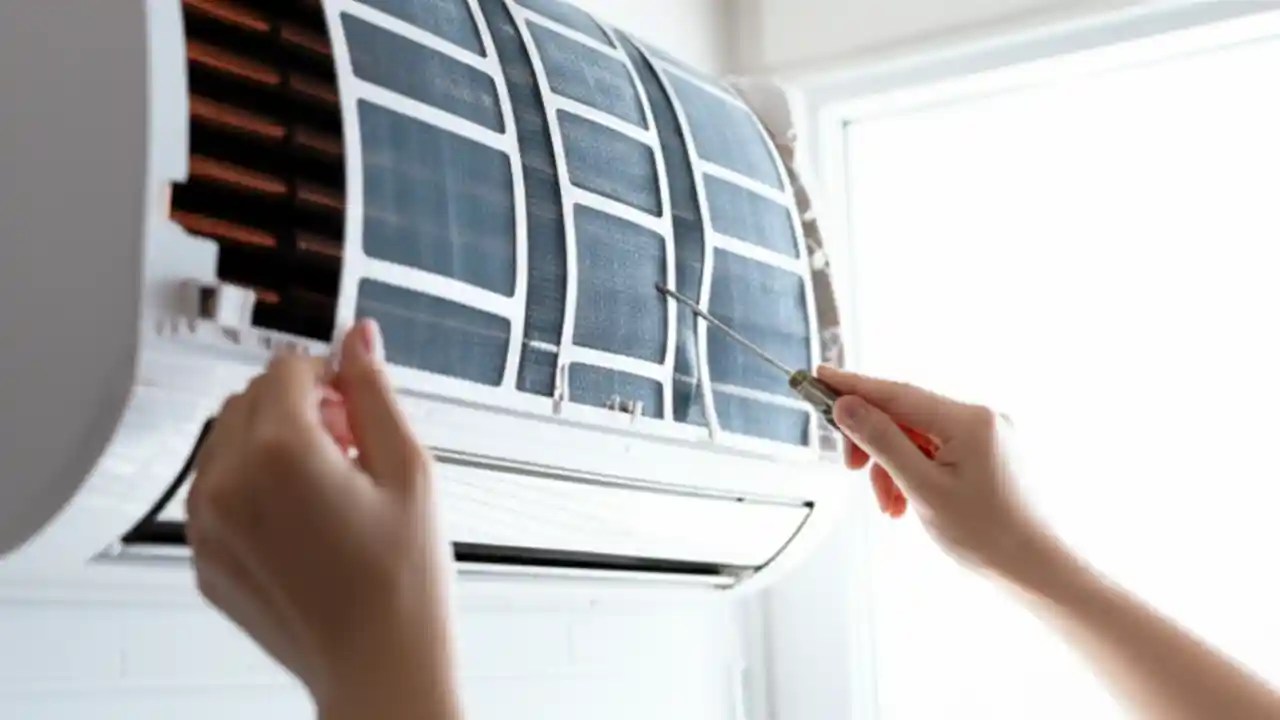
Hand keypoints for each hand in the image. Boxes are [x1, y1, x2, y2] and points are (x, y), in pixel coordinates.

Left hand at [187, 320, 461, 719]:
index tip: (353, 404)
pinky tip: (303, 519)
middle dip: (298, 407)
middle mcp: (230, 483)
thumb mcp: (408, 470)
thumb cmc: (402, 581)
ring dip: (270, 442)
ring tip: (327, 485)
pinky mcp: (204, 556)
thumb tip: (358, 338)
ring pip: (227, 440)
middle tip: (349, 446)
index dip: (329, 378)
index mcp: (282, 453)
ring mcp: (209, 523)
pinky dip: (251, 486)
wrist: (378, 664)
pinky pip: (216, 490)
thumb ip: (374, 392)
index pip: (287, 369)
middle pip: (251, 399)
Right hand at [817, 366, 1057, 581]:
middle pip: (904, 414)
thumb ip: (882, 442)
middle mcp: (980, 418)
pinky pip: (935, 450)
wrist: (1037, 569)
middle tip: (851, 468)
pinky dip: (913, 472)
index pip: (896, 392)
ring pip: (916, 436)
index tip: (819, 376)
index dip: (853, 385)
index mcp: (969, 420)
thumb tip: (847, 407)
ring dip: (892, 466)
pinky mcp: (987, 452)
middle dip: (873, 442)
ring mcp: (986, 435)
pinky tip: (907, 502)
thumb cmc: (989, 535)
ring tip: (890, 504)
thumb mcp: (923, 489)